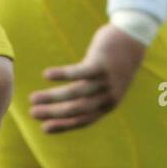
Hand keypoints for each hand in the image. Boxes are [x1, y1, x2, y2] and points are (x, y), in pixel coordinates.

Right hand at [30, 23, 145, 132]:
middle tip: (33, 112)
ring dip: (52, 97)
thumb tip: (70, 104)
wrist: (133, 39)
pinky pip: (78, 72)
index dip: (63, 125)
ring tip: (33, 97)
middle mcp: (108, 96)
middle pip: (76, 109)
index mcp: (108, 105)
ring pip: (74, 93)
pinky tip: (46, 75)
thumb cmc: (116, 62)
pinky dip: (61, 75)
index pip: (83, 121)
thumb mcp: (108, 83)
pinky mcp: (101, 64)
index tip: (44, 128)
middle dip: (53, 113)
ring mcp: (105, 81)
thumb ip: (93, 94)